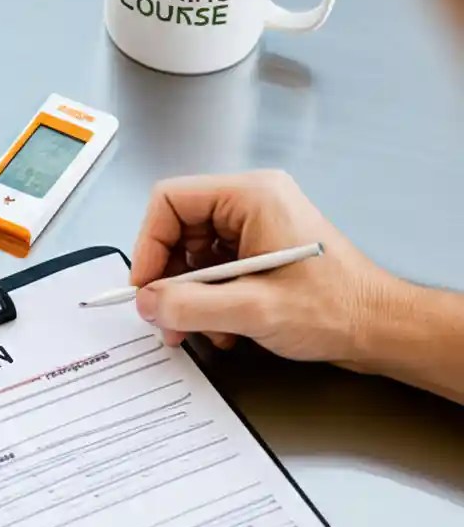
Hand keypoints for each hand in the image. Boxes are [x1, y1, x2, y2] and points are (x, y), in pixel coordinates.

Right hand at [130, 170, 396, 364]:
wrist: (381, 330)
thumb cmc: (338, 308)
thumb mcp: (253, 310)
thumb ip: (190, 305)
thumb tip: (146, 302)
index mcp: (251, 196)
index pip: (170, 201)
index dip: (148, 244)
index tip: (145, 286)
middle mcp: (251, 203)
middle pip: (177, 229)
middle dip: (169, 279)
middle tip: (164, 315)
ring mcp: (255, 227)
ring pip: (192, 255)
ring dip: (189, 297)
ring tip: (200, 329)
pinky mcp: (259, 251)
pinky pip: (213, 270)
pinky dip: (208, 301)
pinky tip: (224, 327)